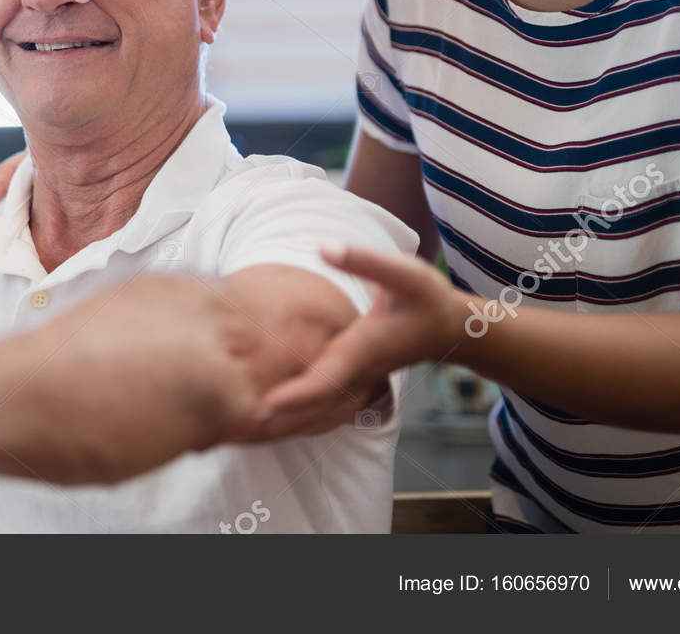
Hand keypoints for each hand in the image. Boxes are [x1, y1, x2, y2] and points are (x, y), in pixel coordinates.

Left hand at [248, 245, 464, 438]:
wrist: (449, 328)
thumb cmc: (425, 297)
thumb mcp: (402, 272)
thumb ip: (364, 260)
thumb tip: (323, 249)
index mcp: (363, 349)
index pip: (328, 378)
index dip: (299, 394)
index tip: (267, 404)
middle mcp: (355, 371)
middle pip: (313, 406)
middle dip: (275, 420)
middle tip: (230, 430)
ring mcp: (352, 379)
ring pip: (313, 410)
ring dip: (277, 421)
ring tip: (232, 430)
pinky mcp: (348, 377)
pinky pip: (317, 402)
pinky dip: (290, 411)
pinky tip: (259, 415)